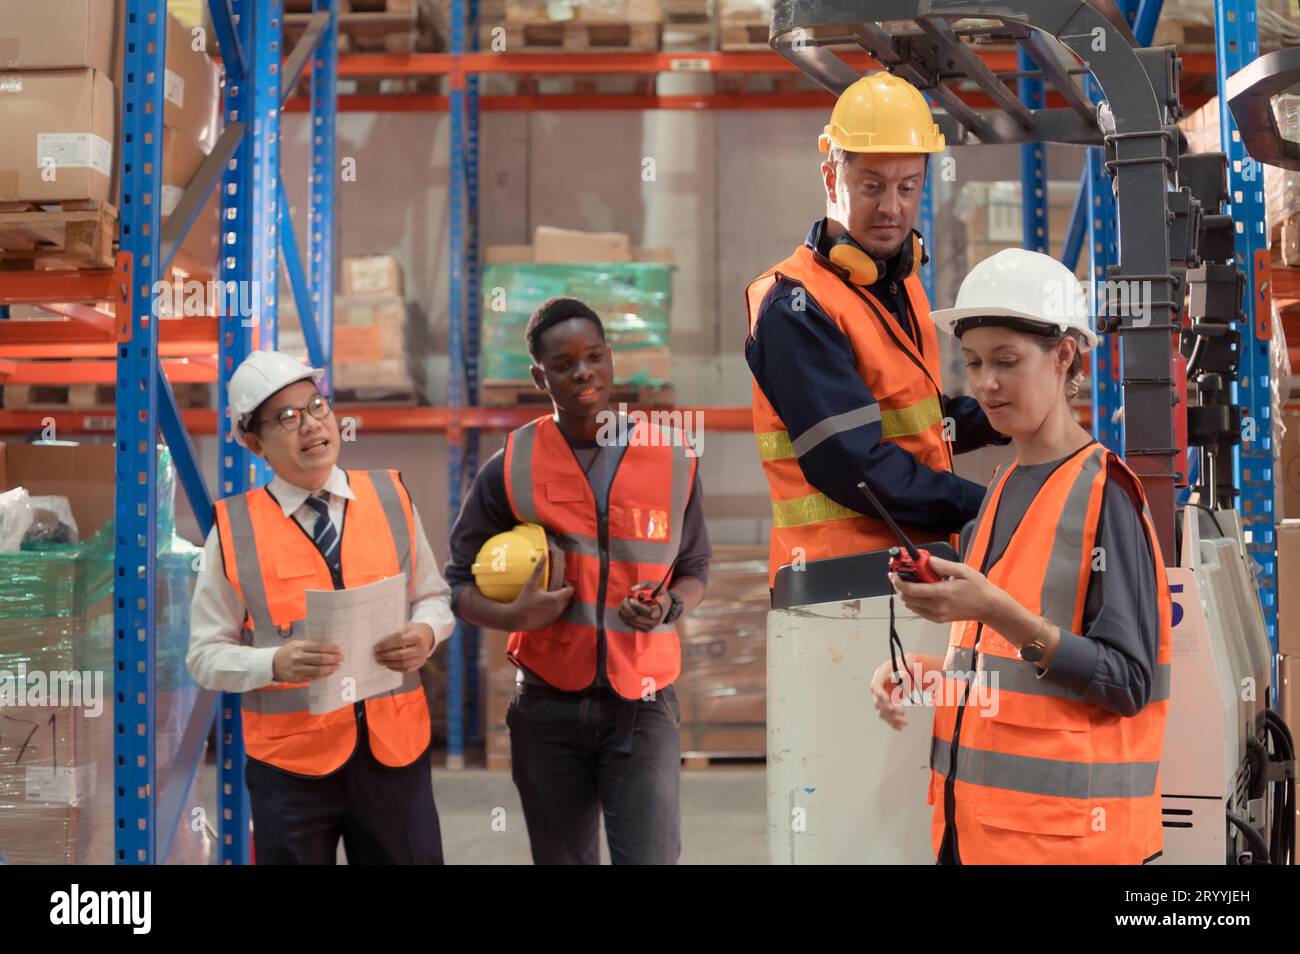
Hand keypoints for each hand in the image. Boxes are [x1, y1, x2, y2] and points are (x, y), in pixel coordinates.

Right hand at [272, 640, 342, 682]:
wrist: (274, 664)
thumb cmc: (289, 652)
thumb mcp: (297, 644)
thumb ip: (311, 645)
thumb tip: (330, 647)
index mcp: (299, 646)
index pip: (319, 647)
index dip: (331, 649)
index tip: (339, 650)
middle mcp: (298, 658)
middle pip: (321, 659)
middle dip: (334, 658)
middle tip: (341, 658)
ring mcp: (298, 669)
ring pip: (318, 669)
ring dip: (331, 668)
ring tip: (337, 665)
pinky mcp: (298, 678)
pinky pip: (314, 677)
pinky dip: (324, 674)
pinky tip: (330, 671)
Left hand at [375, 623, 433, 672]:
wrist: (426, 635)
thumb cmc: (412, 630)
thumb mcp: (406, 627)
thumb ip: (395, 632)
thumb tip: (379, 640)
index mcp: (417, 636)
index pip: (399, 641)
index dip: (387, 645)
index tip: (377, 647)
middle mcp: (421, 648)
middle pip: (401, 655)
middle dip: (386, 656)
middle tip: (377, 655)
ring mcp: (422, 657)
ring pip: (403, 664)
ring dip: (389, 663)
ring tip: (380, 661)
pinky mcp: (420, 664)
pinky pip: (406, 669)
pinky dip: (396, 668)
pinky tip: (388, 665)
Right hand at [509, 559, 574, 630]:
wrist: (515, 618)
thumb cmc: (523, 601)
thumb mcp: (531, 584)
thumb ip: (539, 570)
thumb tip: (544, 555)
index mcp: (555, 599)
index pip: (571, 591)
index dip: (567, 585)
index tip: (559, 583)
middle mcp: (558, 609)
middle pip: (568, 599)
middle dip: (564, 593)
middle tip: (554, 589)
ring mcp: (555, 617)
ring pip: (564, 607)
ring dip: (560, 601)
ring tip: (548, 596)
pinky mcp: (550, 622)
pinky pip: (557, 614)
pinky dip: (554, 609)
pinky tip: (544, 606)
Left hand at [618, 582, 669, 631]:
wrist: (666, 606)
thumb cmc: (659, 594)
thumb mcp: (656, 585)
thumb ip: (645, 584)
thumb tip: (632, 589)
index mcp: (661, 610)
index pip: (648, 612)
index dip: (638, 606)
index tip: (631, 599)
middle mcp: (656, 621)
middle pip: (637, 617)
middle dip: (628, 608)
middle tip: (625, 599)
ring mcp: (650, 627)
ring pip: (631, 621)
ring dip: (625, 611)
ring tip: (624, 602)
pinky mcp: (643, 629)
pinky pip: (630, 624)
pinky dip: (624, 616)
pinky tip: (623, 608)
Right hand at [870, 653, 921, 730]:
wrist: (916, 668)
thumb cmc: (912, 663)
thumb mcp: (910, 662)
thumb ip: (903, 669)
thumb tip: (894, 677)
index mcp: (882, 673)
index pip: (875, 686)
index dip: (880, 694)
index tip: (888, 701)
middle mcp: (880, 685)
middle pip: (878, 701)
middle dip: (889, 709)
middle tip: (901, 712)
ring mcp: (883, 695)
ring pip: (882, 710)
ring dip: (892, 718)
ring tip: (904, 722)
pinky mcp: (889, 703)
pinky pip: (887, 715)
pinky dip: (893, 722)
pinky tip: (900, 727)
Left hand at [889, 555, 1004, 625]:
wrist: (989, 607)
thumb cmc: (978, 587)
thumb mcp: (963, 570)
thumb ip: (943, 565)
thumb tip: (928, 561)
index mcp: (942, 593)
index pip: (912, 590)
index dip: (899, 581)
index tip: (893, 574)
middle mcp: (937, 606)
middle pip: (907, 598)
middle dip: (901, 586)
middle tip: (901, 575)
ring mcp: (937, 614)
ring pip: (911, 606)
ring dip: (906, 594)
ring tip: (910, 582)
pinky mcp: (938, 619)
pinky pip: (918, 611)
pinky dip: (914, 602)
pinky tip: (919, 592)